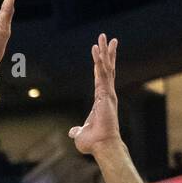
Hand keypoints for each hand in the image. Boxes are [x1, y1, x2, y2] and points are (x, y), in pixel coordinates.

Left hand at [69, 35, 120, 154]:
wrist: (102, 146)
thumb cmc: (94, 142)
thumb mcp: (81, 134)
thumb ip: (78, 130)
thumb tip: (73, 132)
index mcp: (101, 100)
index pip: (102, 78)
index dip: (101, 65)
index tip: (101, 53)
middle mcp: (107, 94)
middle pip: (108, 69)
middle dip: (108, 52)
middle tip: (108, 38)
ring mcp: (107, 93)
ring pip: (106, 67)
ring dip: (105, 51)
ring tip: (104, 36)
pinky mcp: (106, 94)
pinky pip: (103, 74)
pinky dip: (99, 61)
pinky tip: (97, 50)